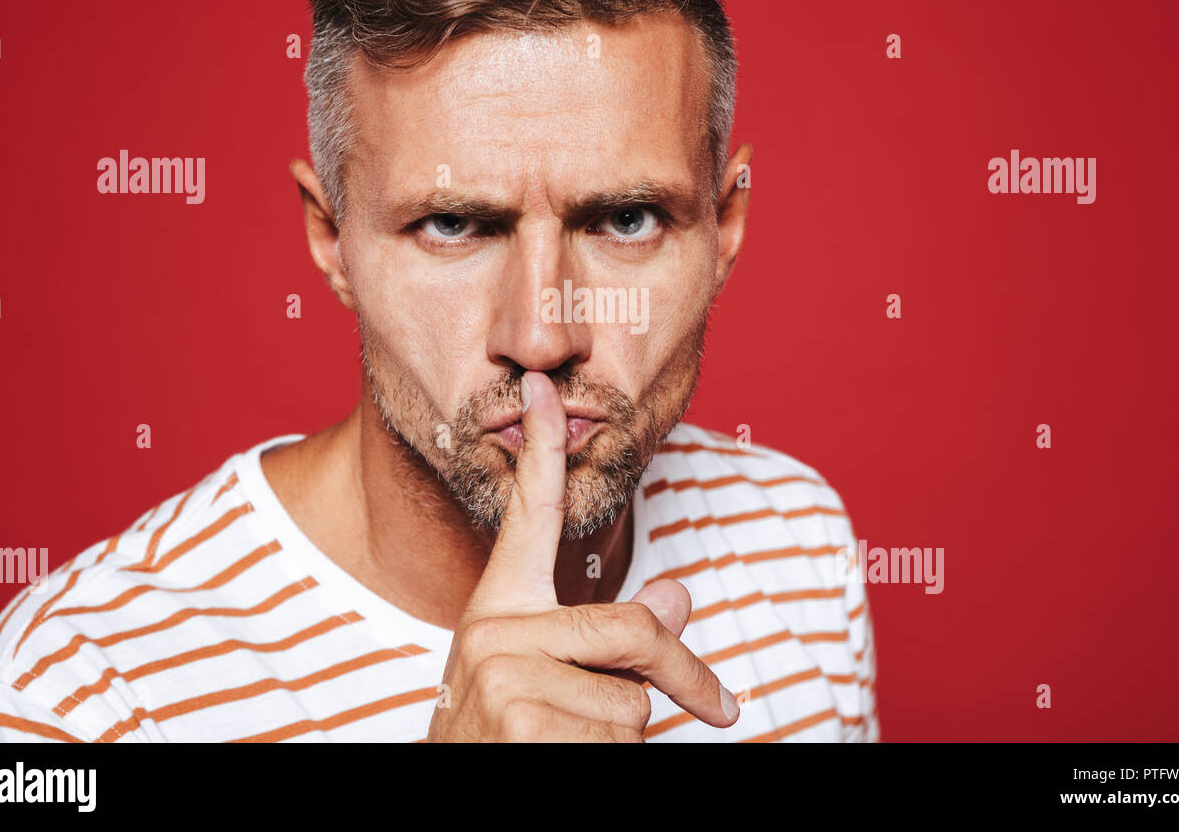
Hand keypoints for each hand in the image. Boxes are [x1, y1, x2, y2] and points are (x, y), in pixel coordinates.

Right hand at [426, 370, 740, 741]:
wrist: (453, 797)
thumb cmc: (508, 738)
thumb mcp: (550, 674)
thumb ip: (613, 636)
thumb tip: (678, 595)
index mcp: (499, 607)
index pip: (526, 515)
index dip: (539, 448)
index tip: (544, 387)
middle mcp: (494, 630)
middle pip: (634, 629)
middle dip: (687, 675)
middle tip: (724, 710)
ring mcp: (504, 676)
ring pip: (635, 700)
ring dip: (625, 734)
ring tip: (569, 745)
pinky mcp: (522, 724)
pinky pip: (623, 739)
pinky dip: (614, 762)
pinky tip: (563, 763)